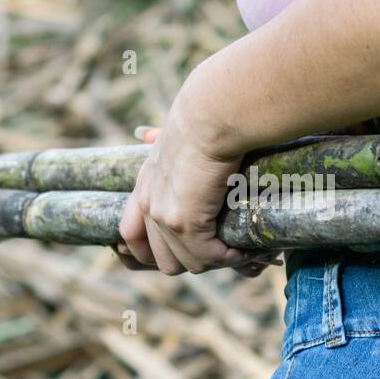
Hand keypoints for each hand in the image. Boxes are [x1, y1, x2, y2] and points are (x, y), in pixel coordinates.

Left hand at [117, 104, 262, 275]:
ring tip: (240, 252)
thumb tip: (145, 134)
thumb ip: (156, 138)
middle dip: (194, 261)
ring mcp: (164, 217)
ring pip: (188, 263)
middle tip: (222, 252)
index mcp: (143, 186)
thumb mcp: (170, 133)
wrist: (212, 115)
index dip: (153, 254)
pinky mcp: (185, 222)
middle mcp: (148, 205)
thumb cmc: (203, 118)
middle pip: (162, 259)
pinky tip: (248, 249)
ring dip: (216, 262)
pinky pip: (209, 256)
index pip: (130, 237)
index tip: (183, 254)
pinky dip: (231, 257)